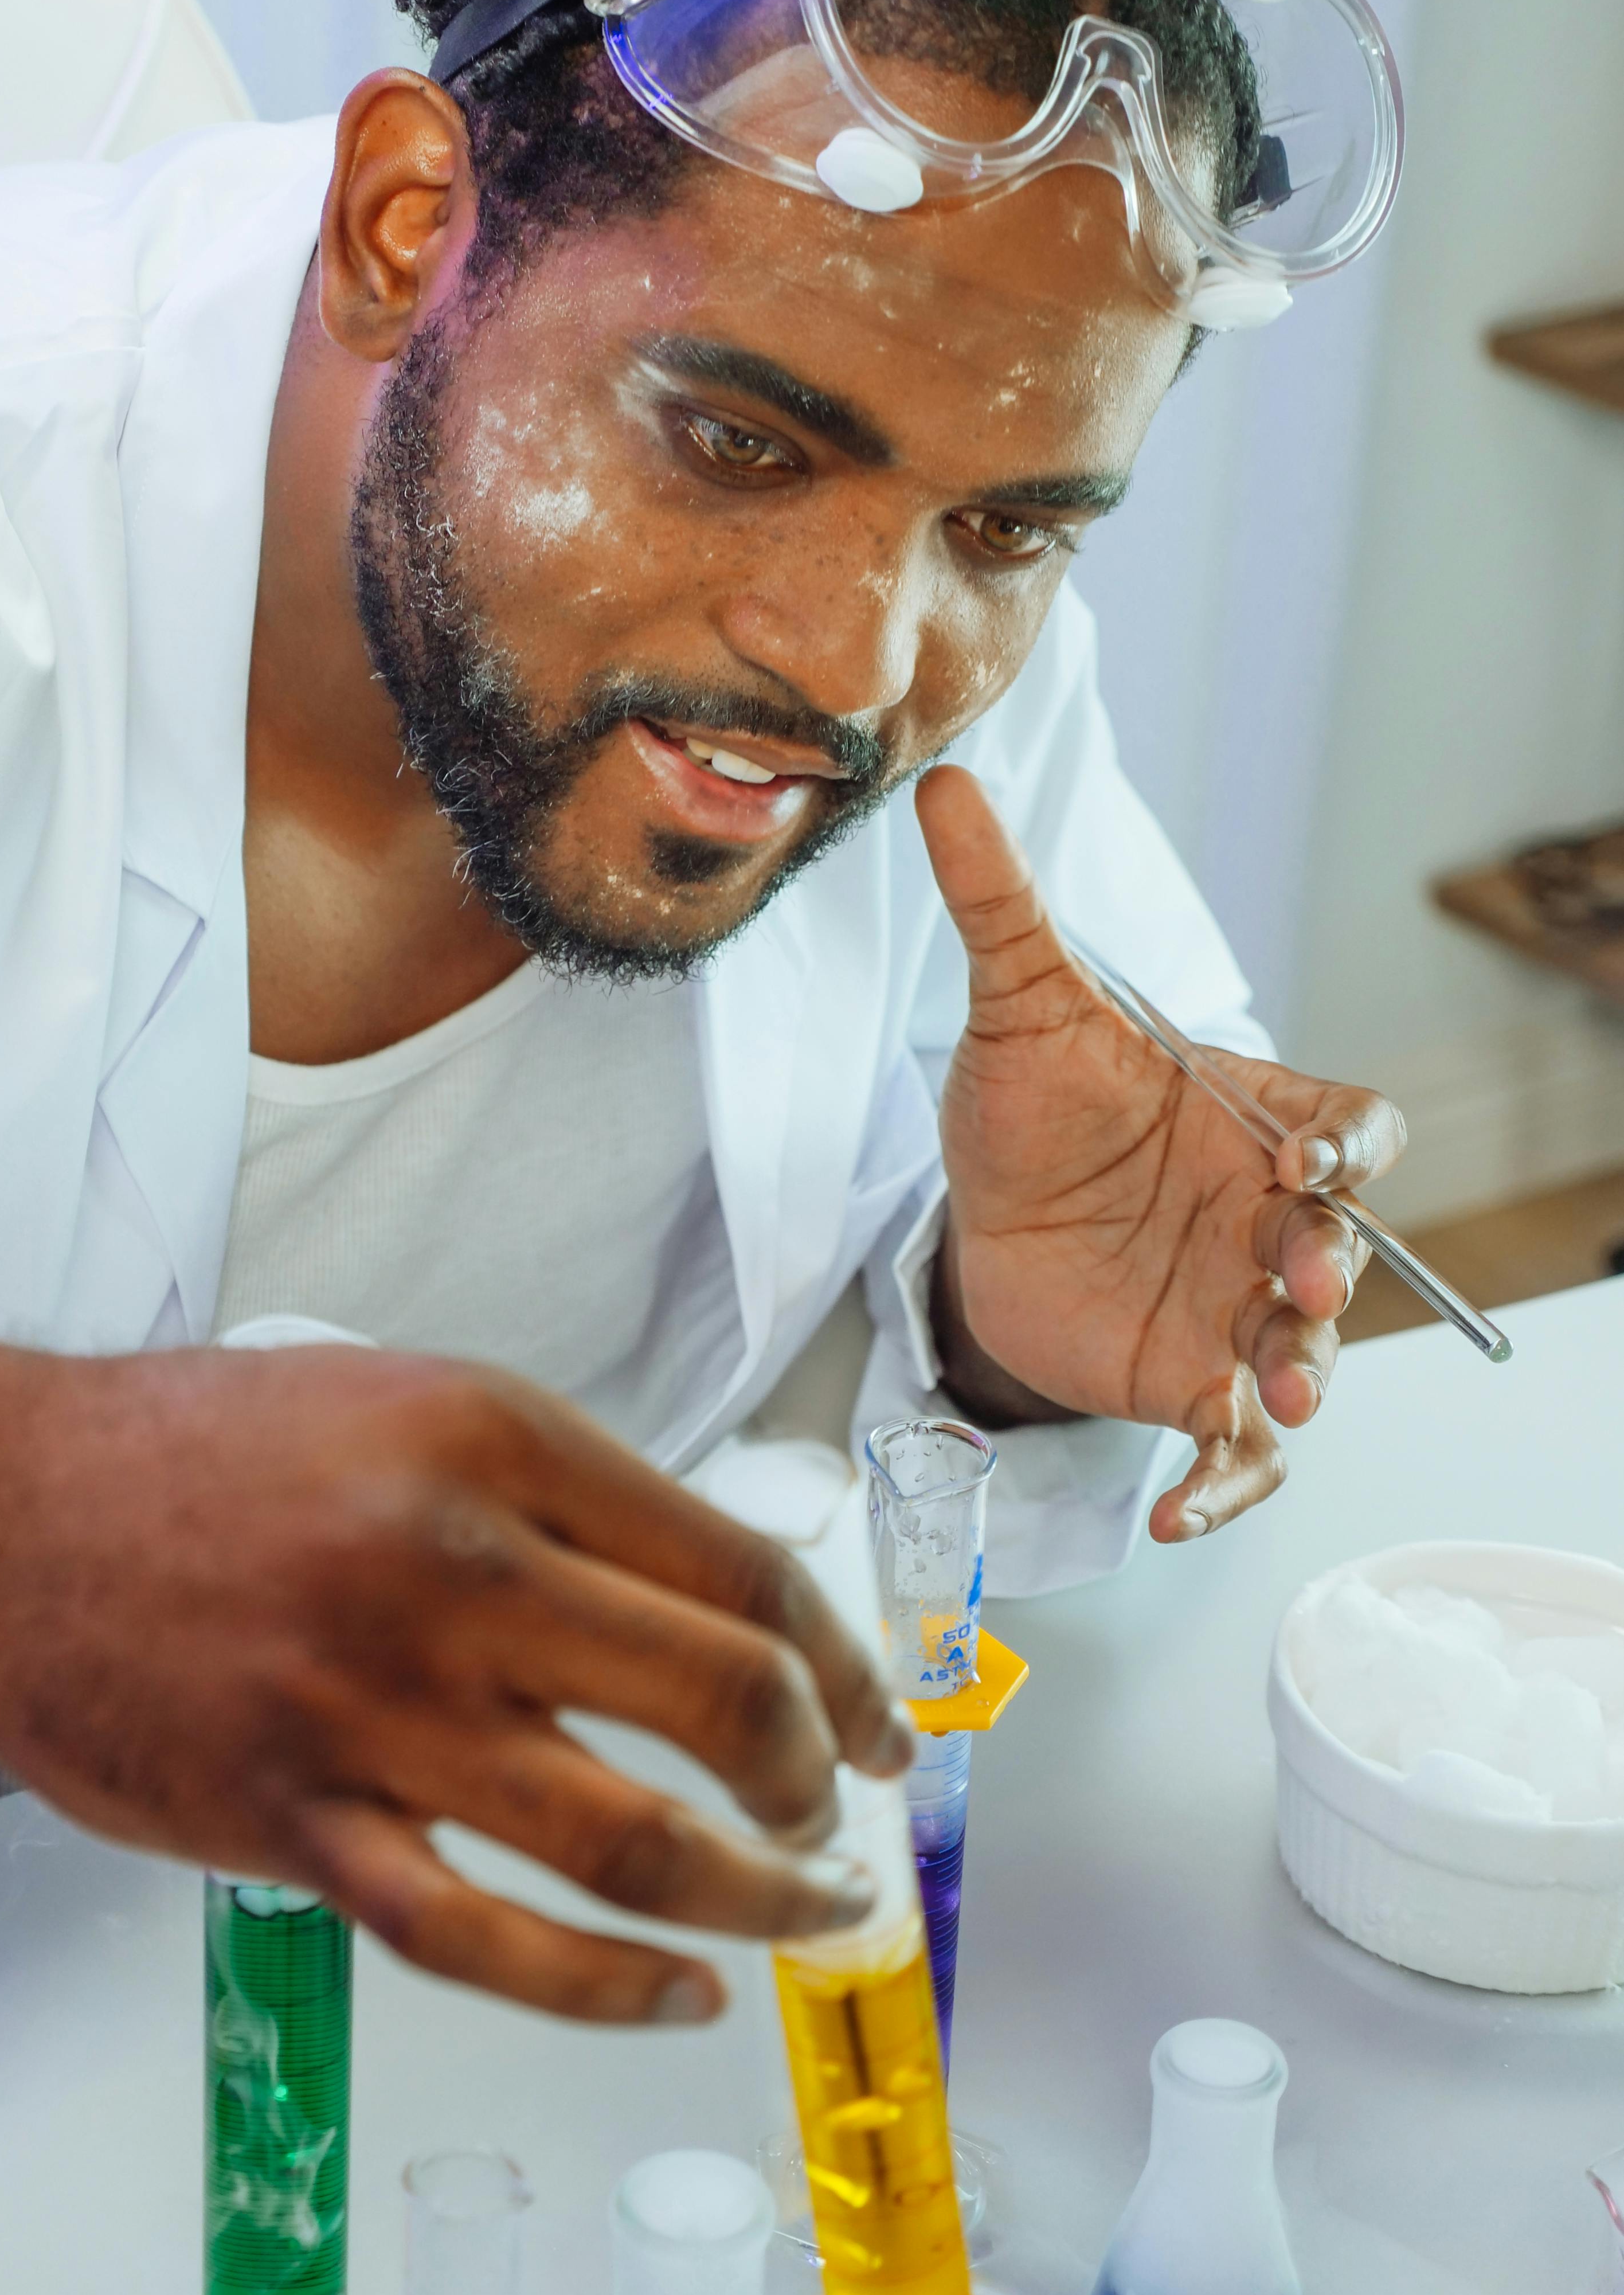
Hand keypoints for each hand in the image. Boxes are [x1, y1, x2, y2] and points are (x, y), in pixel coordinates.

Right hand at [0, 1335, 911, 2023]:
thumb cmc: (203, 1450)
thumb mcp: (412, 1400)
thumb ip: (557, 1496)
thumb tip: (708, 1610)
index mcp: (493, 1441)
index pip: (737, 1569)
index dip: (841, 1662)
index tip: (878, 1717)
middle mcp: (451, 1568)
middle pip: (717, 1699)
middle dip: (817, 1778)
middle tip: (835, 1813)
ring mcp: (370, 1708)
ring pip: (627, 1840)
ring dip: (756, 1895)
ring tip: (808, 1911)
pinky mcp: (295, 1824)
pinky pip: (484, 1940)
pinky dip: (605, 1988)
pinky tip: (677, 1994)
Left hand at [917, 767, 1405, 1540]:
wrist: (980, 1210)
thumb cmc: (1027, 1104)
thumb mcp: (1012, 1001)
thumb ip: (998, 900)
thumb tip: (942, 782)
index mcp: (1257, 1124)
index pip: (1352, 1132)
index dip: (1350, 1152)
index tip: (1308, 1166)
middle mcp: (1266, 1221)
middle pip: (1342, 1250)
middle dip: (1330, 1266)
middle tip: (1297, 1276)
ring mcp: (1236, 1308)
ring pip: (1305, 1351)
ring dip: (1303, 1372)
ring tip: (1278, 1392)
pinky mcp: (1189, 1382)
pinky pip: (1234, 1449)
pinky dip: (1220, 1486)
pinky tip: (1176, 1513)